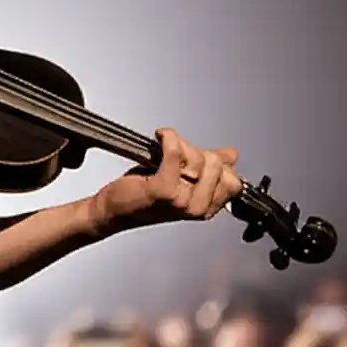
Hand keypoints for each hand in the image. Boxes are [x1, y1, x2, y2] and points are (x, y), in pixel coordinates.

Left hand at [91, 127, 242, 231]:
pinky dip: (168, 138)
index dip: (217, 164)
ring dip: (179, 146)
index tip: (196, 159)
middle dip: (196, 153)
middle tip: (175, 156)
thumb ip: (209, 168)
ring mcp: (182, 201)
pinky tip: (159, 137)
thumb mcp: (183, 179)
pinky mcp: (163, 190)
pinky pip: (176, 152)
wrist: (113, 209)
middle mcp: (199, 208)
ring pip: (198, 157)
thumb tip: (231, 154)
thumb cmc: (144, 195)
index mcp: (208, 208)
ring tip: (163, 152)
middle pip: (216, 165)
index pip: (233, 180)